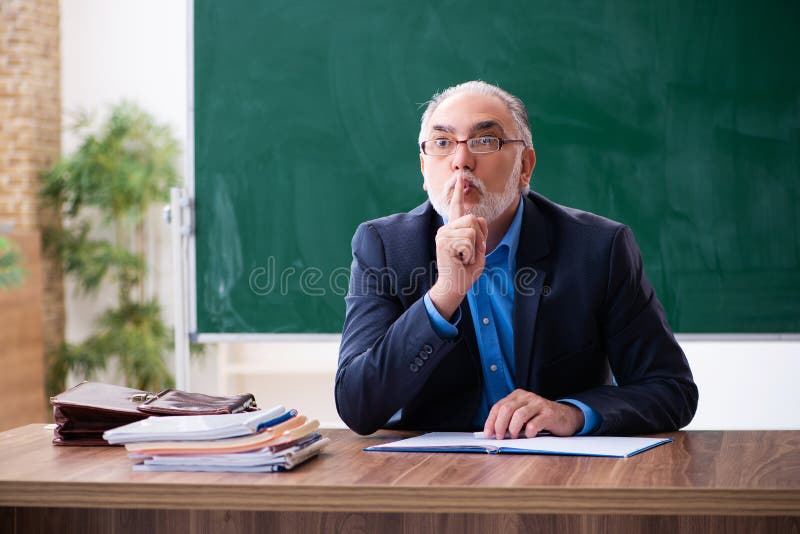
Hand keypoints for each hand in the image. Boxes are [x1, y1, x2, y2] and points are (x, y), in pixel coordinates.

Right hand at [429, 175, 487, 319]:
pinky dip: (469, 254)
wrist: (454, 285)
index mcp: (454, 228)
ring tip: (464, 257)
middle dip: (479, 238)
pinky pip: (468, 241)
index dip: (459, 192)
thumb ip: (479, 233)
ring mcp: (443, 234)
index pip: (458, 207)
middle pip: (473, 219)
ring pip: (471, 230)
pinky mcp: (443, 242)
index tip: (461, 177)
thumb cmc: (466, 269)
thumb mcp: (478, 249)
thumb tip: (476, 218)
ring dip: (474, 248)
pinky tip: (460, 260)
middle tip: (469, 253)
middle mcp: (446, 228)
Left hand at [483, 389, 583, 438]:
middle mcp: (527, 397)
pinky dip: (528, 433)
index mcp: (518, 395)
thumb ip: (510, 419)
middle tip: (500, 437)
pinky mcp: (549, 414)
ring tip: (514, 437)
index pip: (498, 406)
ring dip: (513, 429)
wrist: (567, 416)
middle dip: (499, 425)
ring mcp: (539, 404)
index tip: (488, 433)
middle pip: (506, 409)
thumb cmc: (541, 418)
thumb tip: (493, 432)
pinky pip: (534, 424)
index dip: (491, 421)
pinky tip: (530, 435)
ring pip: (519, 416)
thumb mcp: (523, 415)